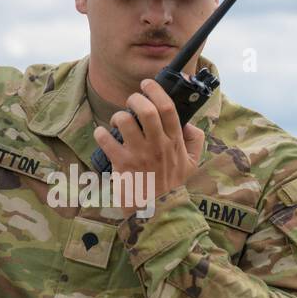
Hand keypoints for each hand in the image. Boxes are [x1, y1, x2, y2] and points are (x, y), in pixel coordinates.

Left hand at [92, 78, 205, 217]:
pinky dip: (101, 134)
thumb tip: (189, 124)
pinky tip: (102, 135)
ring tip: (117, 122)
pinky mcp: (122, 165)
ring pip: (125, 122)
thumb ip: (195, 141)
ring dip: (118, 116)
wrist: (158, 213)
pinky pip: (106, 141)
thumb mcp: (192, 164)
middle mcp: (158, 146)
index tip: (147, 84)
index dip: (156, 91)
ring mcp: (139, 155)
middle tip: (131, 102)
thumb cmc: (172, 186)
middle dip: (135, 99)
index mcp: (175, 142)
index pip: (168, 109)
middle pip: (147, 111)